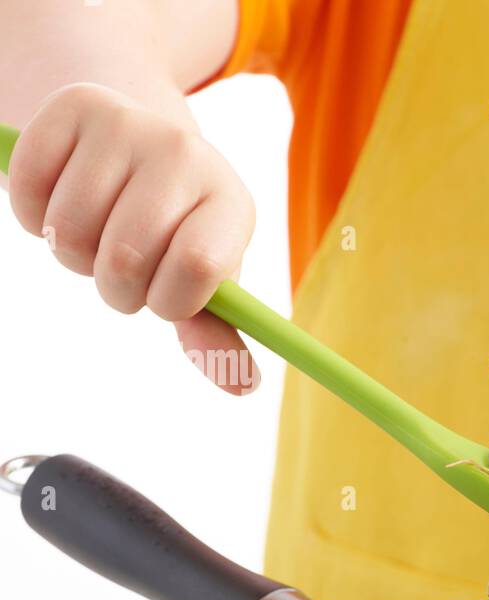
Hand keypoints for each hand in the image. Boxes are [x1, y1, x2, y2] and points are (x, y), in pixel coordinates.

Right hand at [7, 83, 258, 393]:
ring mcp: (130, 124)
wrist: (138, 146)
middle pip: (126, 257)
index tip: (165, 298)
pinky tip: (63, 202)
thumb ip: (216, 333)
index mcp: (230, 201)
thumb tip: (241, 385)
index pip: (199, 268)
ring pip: (69, 232)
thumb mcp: (203, 277)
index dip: (170, 301)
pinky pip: (28, 193)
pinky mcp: (74, 106)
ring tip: (97, 234)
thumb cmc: (177, 230)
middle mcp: (186, 153)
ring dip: (73, 255)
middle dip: (117, 288)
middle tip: (125, 270)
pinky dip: (33, 218)